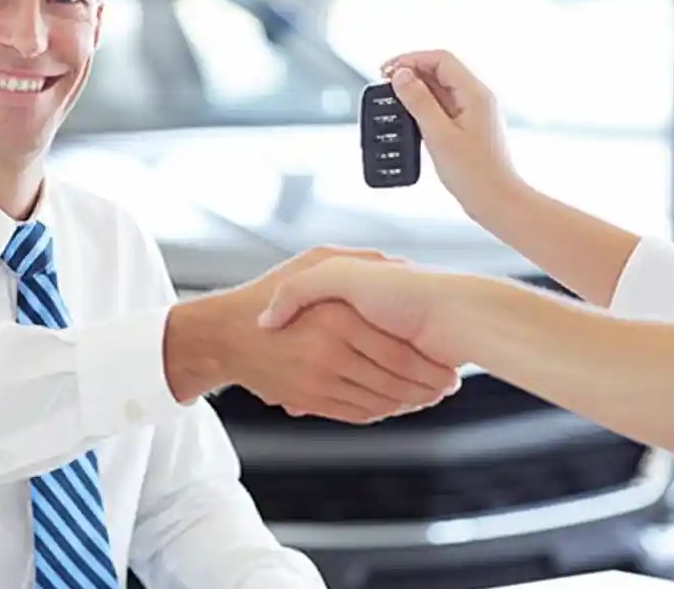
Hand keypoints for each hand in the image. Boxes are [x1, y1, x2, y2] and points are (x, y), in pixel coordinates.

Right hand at [163, 246, 458, 423]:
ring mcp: (320, 380)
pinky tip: (394, 404)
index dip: (431, 364)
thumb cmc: (266, 294)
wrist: (226, 334)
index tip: (448, 364)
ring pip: (380, 401)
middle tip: (447, 385)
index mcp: (339, 318)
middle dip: (428, 388)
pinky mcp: (310, 399)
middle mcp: (330, 353)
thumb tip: (401, 265)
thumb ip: (358, 260)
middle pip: (396, 382)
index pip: (401, 353)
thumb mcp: (312, 261)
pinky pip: (357, 413)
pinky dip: (381, 412)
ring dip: (409, 403)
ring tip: (428, 396)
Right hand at [379, 50, 522, 218]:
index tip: (388, 70)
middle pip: (441, 70)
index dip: (411, 59)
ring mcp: (475, 112)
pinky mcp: (469, 126)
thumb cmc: (475, 174)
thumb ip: (419, 102)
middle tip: (385, 83)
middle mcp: (478, 98)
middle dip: (412, 72)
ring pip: (441, 87)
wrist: (497, 201)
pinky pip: (444, 105)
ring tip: (394, 100)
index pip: (441, 59)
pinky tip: (410, 118)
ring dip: (416, 89)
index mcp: (475, 94)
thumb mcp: (439, 135)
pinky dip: (424, 106)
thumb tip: (402, 76)